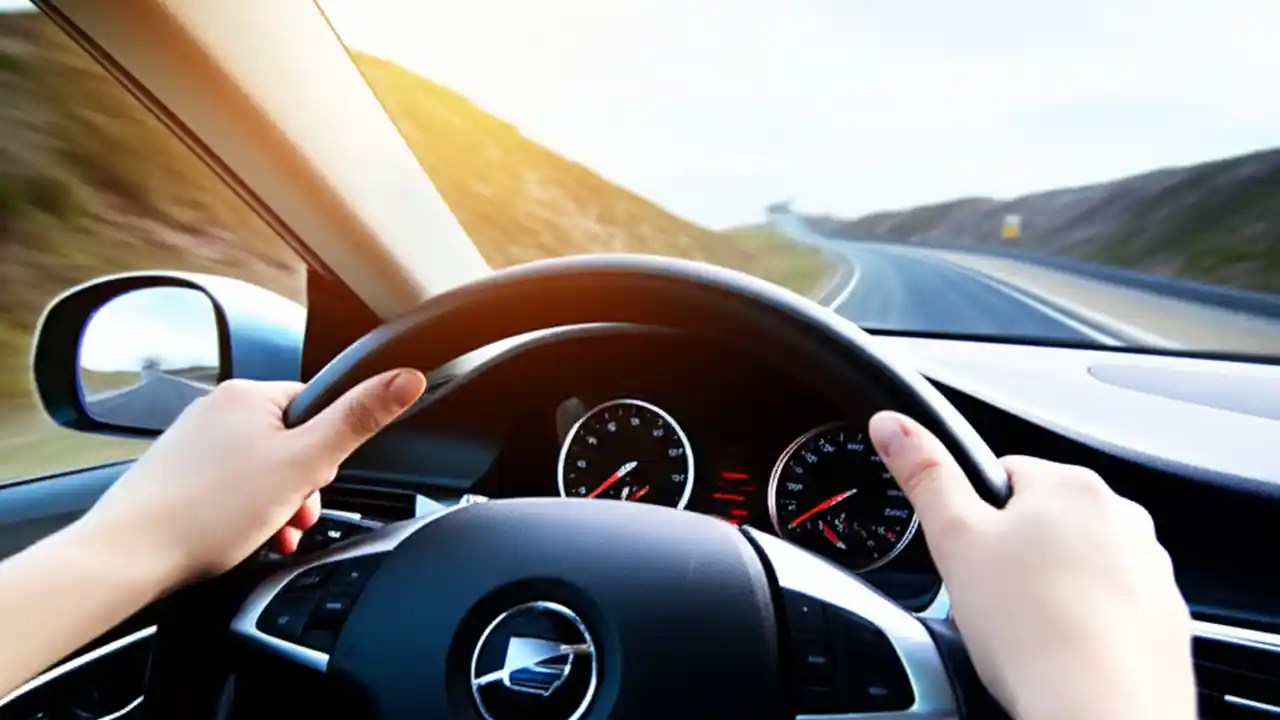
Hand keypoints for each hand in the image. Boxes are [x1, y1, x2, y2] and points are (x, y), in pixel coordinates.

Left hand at [79, 368, 426, 590]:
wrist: (129, 556)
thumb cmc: (207, 512)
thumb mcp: (303, 465)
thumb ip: (358, 420)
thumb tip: (405, 378)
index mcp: (248, 394)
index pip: (319, 409)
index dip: (327, 453)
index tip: (313, 481)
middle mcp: (216, 409)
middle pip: (291, 443)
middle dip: (299, 486)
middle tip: (287, 514)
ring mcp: (193, 442)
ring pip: (261, 469)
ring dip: (275, 505)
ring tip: (262, 532)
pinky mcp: (177, 473)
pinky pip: (229, 487)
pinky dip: (242, 513)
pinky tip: (237, 537)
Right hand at [867, 411, 1193, 719]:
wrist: (1099, 710)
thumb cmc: (1030, 629)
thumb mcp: (955, 540)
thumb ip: (924, 475)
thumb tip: (892, 425)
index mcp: (1070, 485)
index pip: (1005, 476)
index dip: (975, 518)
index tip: (969, 557)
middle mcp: (1123, 517)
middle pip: (1044, 522)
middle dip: (1015, 555)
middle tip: (991, 598)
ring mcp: (1152, 570)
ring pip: (1080, 566)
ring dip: (1052, 588)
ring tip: (1027, 630)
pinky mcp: (1165, 619)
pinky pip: (1113, 608)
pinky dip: (1088, 624)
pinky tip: (1063, 651)